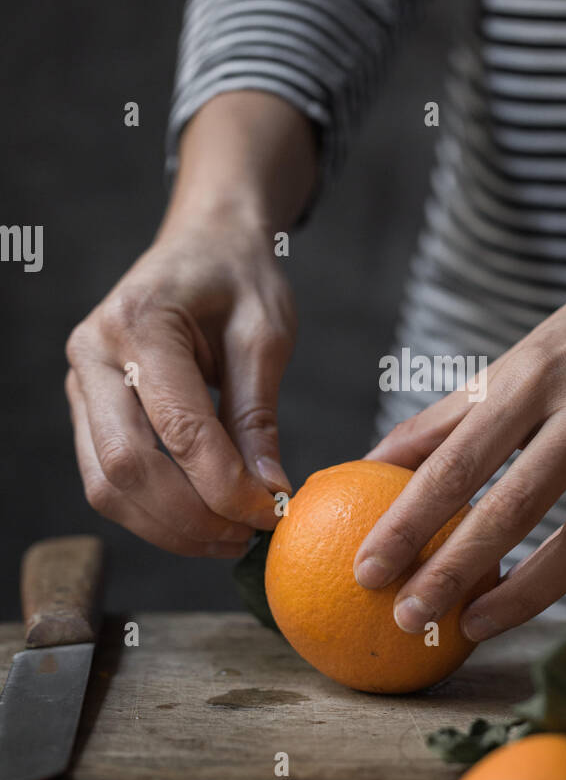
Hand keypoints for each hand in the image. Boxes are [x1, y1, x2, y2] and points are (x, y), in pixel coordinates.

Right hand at [65, 223, 292, 555]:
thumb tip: (268, 493)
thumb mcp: (265, 333)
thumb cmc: (238, 277)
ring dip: (169, 526)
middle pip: (126, 466)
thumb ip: (259, 413)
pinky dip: (154, 512)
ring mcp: (80, 383)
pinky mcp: (86, 409)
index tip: (271, 512)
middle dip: (190, 516)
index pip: (176, 426)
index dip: (224, 483)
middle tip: (249, 535)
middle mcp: (92, 353)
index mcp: (140, 321)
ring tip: (231, 536)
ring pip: (106, 485)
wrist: (203, 242)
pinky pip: (107, 478)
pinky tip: (204, 518)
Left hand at [354, 255, 565, 638]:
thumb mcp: (522, 358)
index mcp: (538, 374)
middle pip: (514, 508)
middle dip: (452, 570)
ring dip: (518, 595)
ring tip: (467, 625)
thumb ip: (451, 416)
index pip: (461, 460)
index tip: (368, 567)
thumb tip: (374, 463)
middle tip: (405, 616)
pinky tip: (528, 594)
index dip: (410, 521)